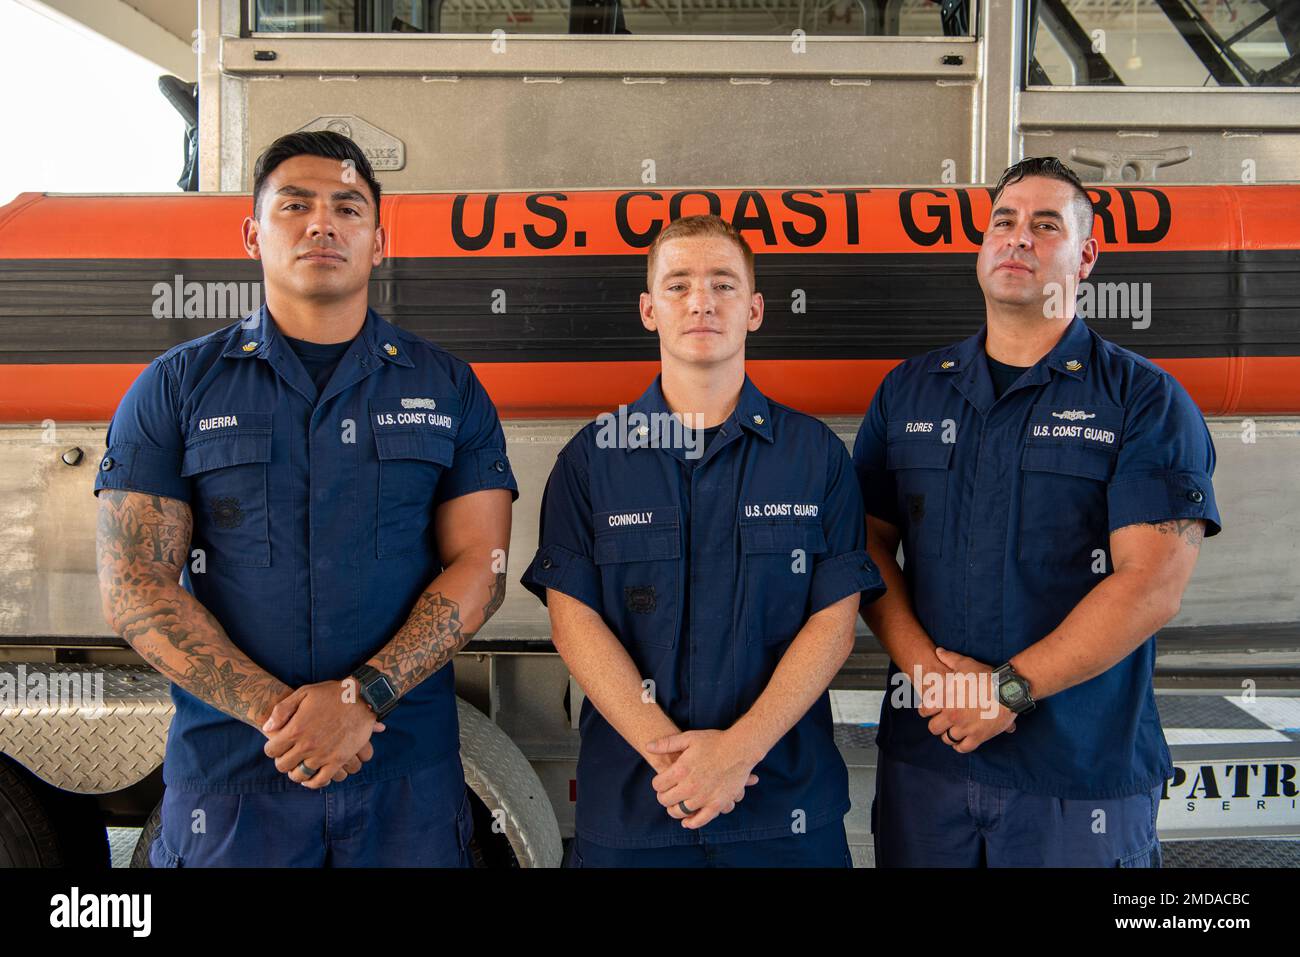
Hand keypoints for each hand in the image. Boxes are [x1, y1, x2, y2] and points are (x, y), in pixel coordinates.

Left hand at [262, 680, 386, 788]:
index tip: (276, 746)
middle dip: (282, 761)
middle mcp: (307, 745)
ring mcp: (323, 755)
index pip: (271, 750)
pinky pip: (321, 780)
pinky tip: (310, 778)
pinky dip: (313, 783)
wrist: (361, 696)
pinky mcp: (338, 760)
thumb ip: (282, 710)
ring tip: (298, 767)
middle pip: (283, 765)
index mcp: (295, 729)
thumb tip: (267, 728)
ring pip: (300, 775)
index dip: (271, 749)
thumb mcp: (303, 693)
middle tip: (287, 756)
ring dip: (296, 773)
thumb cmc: (331, 693)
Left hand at [646, 729, 760, 828]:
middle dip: (663, 797)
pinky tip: (686, 821)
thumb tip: (648, 746)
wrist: (739, 749)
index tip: (661, 782)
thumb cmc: (714, 741)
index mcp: (680, 770)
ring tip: (676, 804)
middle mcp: (690, 786)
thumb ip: (666, 743)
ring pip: (680, 812)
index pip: (658, 785)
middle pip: (666, 800)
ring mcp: (703, 797)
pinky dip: (691, 823)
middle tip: (667, 793)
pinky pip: (700, 820)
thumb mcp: (688, 738)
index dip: (657, 783)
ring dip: (674, 810)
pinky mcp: (716, 804)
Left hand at [918, 648, 1016, 753]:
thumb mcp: (965, 663)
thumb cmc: (986, 676)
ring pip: (947, 739)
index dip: (927, 710)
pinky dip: (960, 746)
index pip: (924, 711)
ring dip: (949, 735)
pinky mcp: (978, 737)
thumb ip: (949, 658)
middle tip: (944, 721)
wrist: (1007, 690)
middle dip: (937, 725)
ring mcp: (964, 727)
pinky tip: (962, 741)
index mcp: (944, 698)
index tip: (933, 709)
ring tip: (954, 730)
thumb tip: (938, 651)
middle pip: (933, 728)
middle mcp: (951, 715)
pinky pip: (963, 748)